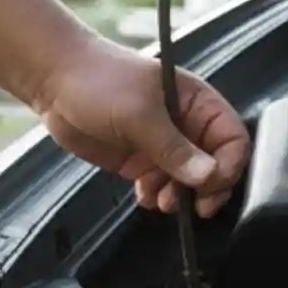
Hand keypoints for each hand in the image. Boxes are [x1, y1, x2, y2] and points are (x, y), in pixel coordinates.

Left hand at [36, 36, 249, 217]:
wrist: (55, 82)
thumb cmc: (99, 81)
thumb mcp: (140, 113)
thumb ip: (174, 148)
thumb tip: (209, 177)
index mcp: (198, 103)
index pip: (233, 139)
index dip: (229, 166)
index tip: (211, 185)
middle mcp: (187, 126)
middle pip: (216, 166)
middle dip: (208, 189)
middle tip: (196, 206)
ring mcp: (164, 146)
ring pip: (189, 182)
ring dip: (180, 197)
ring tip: (161, 200)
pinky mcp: (141, 161)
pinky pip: (162, 186)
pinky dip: (157, 197)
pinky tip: (144, 195)